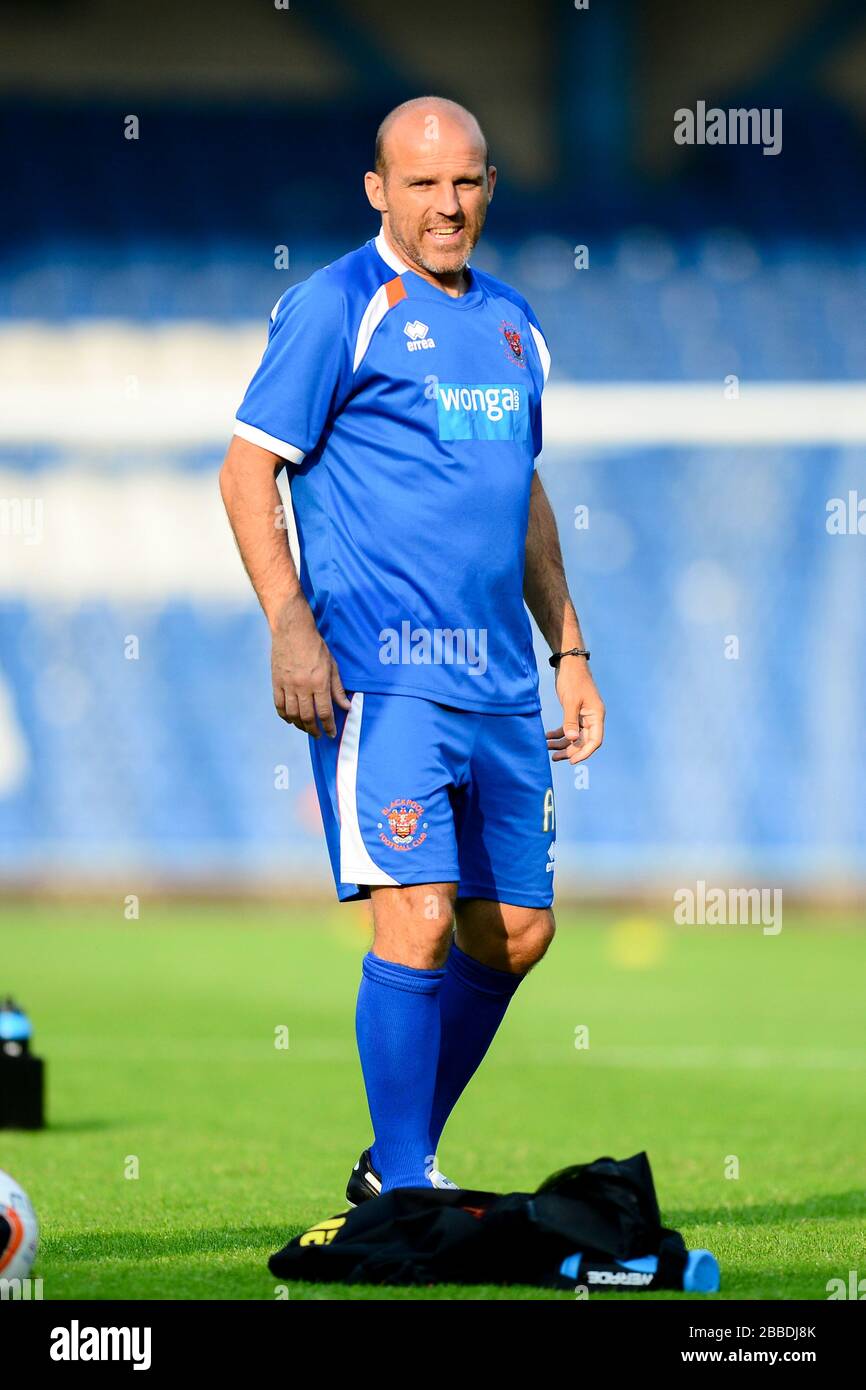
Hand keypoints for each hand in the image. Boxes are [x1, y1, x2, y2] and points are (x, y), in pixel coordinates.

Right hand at [270, 593, 351, 737]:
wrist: (292, 631)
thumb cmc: (315, 646)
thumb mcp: (332, 665)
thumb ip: (338, 688)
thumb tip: (346, 706)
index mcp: (319, 682)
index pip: (325, 712)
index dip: (329, 726)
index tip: (331, 734)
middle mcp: (303, 686)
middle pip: (308, 717)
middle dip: (314, 729)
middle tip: (318, 734)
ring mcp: (288, 685)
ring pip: (293, 714)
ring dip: (300, 725)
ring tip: (306, 728)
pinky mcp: (276, 682)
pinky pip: (279, 705)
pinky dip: (284, 716)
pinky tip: (290, 719)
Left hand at [546, 660, 604, 764]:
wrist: (569, 663)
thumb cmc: (573, 680)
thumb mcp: (571, 701)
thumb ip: (570, 721)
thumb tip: (571, 740)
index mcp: (596, 715)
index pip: (594, 741)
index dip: (584, 753)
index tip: (571, 761)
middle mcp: (592, 718)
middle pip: (583, 741)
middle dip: (570, 751)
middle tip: (555, 758)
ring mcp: (583, 716)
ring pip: (574, 736)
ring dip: (562, 744)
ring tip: (548, 748)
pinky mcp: (574, 712)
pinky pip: (568, 728)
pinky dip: (558, 734)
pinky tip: (547, 736)